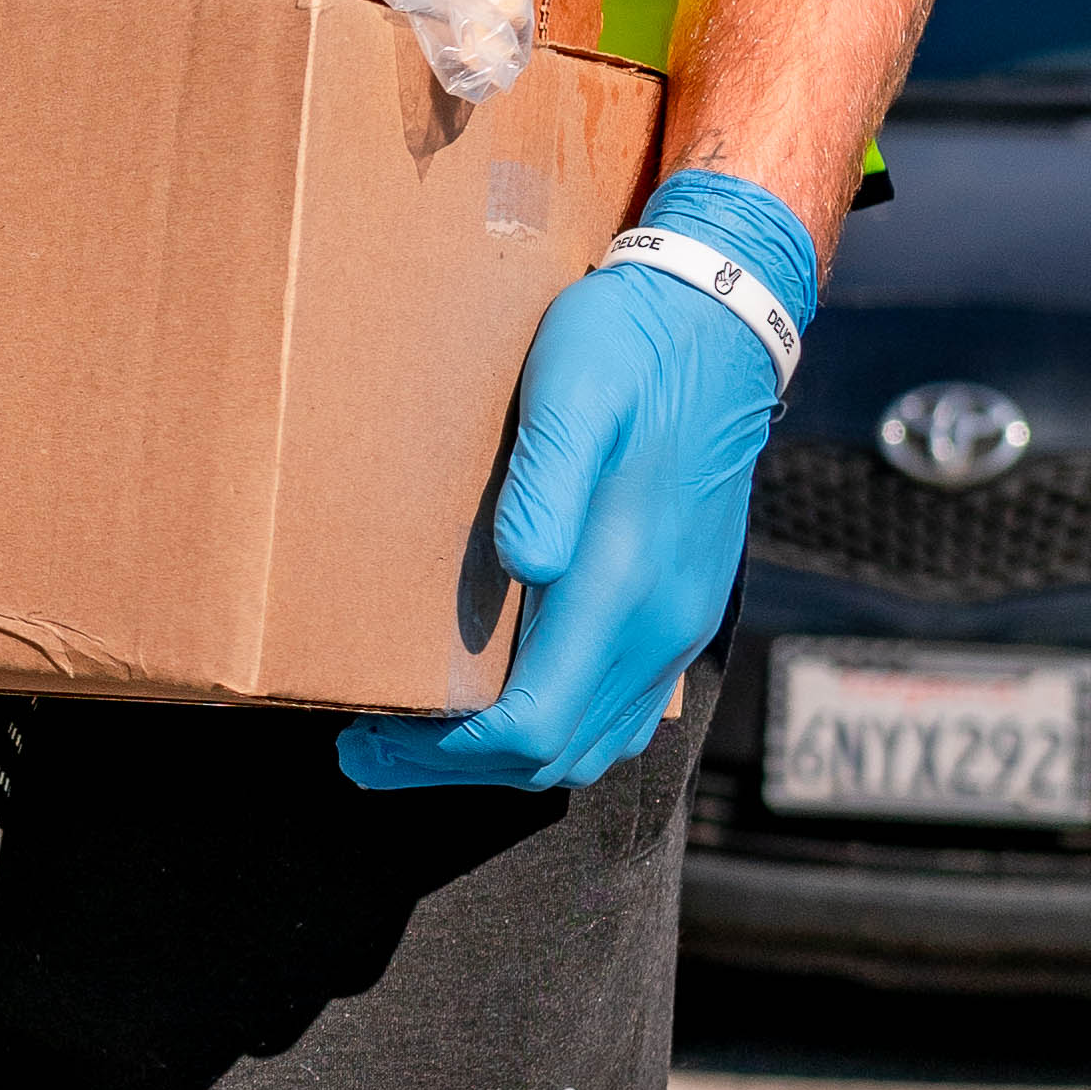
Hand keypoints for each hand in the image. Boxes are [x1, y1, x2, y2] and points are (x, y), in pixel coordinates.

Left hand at [338, 172, 813, 799]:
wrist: (723, 322)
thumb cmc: (631, 345)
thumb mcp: (574, 388)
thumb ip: (547, 481)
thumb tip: (523, 565)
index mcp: (623, 581)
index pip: (533, 720)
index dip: (445, 753)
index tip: (367, 741)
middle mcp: (660, 623)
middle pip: (558, 751)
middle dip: (460, 768)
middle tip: (370, 750)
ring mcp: (680, 622)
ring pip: (595, 742)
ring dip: (512, 756)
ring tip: (426, 736)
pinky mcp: (686, 607)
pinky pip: (623, 709)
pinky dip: (560, 729)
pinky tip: (509, 699)